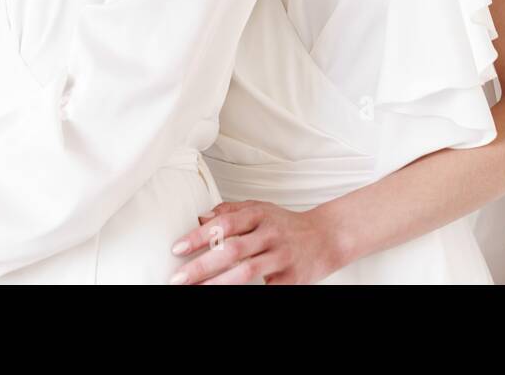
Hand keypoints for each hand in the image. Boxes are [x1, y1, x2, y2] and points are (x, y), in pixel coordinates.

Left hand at [168, 200, 347, 284]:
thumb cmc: (288, 225)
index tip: (177, 248)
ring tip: (196, 290)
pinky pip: (266, 289)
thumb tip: (201, 218)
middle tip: (178, 277)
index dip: (199, 235)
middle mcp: (270, 234)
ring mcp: (282, 256)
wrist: (327, 237)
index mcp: (260, 215)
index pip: (225, 223)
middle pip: (232, 249)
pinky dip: (248, 293)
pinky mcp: (291, 278)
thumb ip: (232, 211)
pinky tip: (228, 295)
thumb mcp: (262, 209)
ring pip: (246, 271)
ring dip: (218, 283)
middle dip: (201, 265)